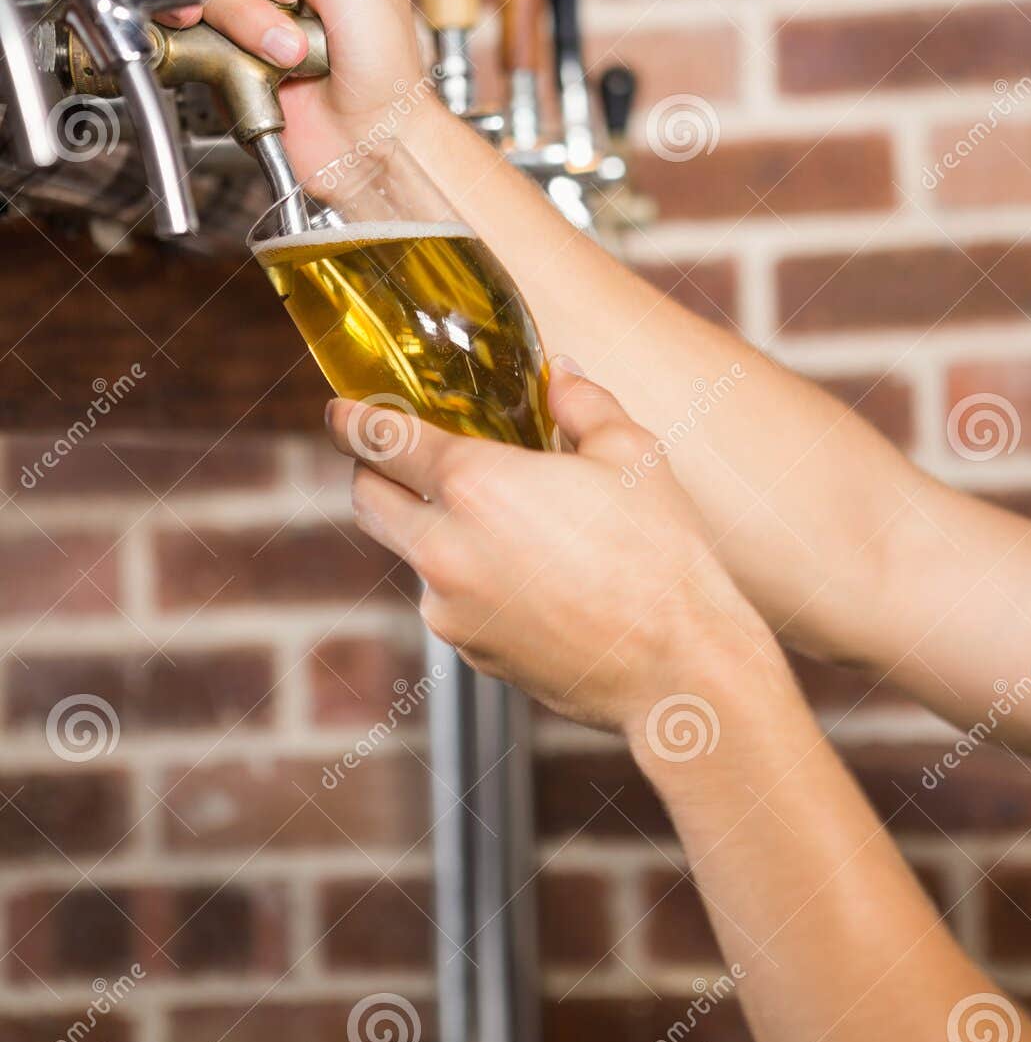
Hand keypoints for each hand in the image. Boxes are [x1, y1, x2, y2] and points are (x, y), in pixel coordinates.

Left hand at [326, 362, 780, 738]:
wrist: (678, 667)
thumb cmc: (661, 555)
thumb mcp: (631, 455)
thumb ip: (582, 403)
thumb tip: (561, 375)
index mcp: (476, 484)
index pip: (382, 440)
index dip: (353, 419)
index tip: (341, 411)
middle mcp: (444, 547)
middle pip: (368, 500)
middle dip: (371, 473)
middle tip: (397, 457)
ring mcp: (449, 606)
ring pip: (411, 554)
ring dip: (430, 530)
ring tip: (495, 522)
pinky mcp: (469, 650)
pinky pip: (447, 600)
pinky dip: (466, 579)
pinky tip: (525, 575)